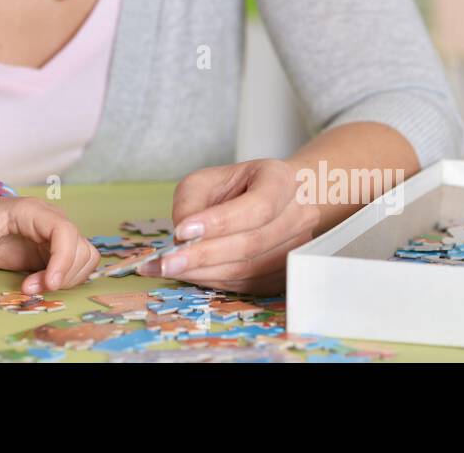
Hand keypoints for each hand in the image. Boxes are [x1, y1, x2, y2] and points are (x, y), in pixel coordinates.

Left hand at [0, 195, 99, 297]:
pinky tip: (39, 285)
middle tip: (29, 288)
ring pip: (84, 257)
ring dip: (67, 278)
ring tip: (33, 287)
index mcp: (31, 211)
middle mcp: (51, 220)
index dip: (64, 258)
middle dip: (61, 274)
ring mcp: (55, 236)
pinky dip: (66, 280)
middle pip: (80, 247)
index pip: (64, 230)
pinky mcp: (54, 251)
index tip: (50, 284)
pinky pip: (77, 266)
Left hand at [137, 159, 320, 294]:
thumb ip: (191, 201)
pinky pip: (248, 284)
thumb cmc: (239, 187)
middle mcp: (298, 215)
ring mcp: (296, 248)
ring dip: (204, 272)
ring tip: (168, 269)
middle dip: (203, 255)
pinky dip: (214, 281)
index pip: (258, 206)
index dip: (220, 221)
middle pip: (252, 243)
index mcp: (281, 181)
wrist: (279, 200)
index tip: (182, 231)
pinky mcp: (285, 273)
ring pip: (249, 269)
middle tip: (165, 262)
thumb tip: (181, 235)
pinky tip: (189, 274)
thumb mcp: (209, 180)